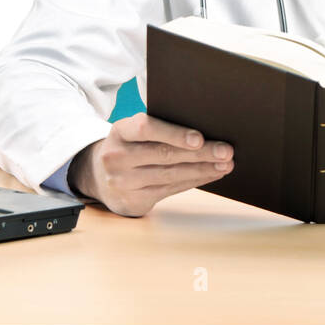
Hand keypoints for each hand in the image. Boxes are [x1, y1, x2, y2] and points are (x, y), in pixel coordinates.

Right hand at [68, 112, 233, 216]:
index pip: (145, 128)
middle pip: (164, 155)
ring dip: (203, 169)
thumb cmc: (129, 146)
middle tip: (226, 151)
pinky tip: (211, 174)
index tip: (199, 137)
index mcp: (119, 132)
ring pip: (170, 175)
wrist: (98, 177)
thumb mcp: (132, 132)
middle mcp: (117, 157)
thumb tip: (202, 123)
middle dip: (200, 153)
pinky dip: (195, 181)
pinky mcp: (133, 200)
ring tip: (226, 164)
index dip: (173, 133)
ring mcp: (123, 182)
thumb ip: (157, 126)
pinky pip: (170, 190)